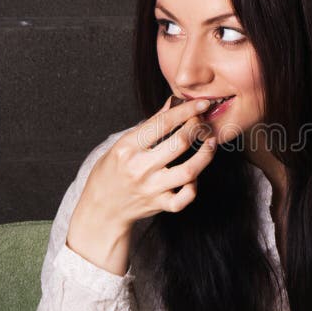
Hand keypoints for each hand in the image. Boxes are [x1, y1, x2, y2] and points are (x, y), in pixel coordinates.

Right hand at [66, 97, 216, 273]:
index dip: (187, 110)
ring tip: (210, 142)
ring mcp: (151, 188)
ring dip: (205, 155)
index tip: (202, 103)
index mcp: (128, 147)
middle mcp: (140, 168)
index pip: (163, 123)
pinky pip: (184, 199)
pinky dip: (194, 187)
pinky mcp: (159, 205)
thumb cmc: (112, 171)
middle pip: (179, 143)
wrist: (101, 208)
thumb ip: (151, 124)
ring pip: (188, 171)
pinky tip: (195, 177)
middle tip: (203, 122)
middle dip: (197, 128)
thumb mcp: (123, 143)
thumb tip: (174, 103)